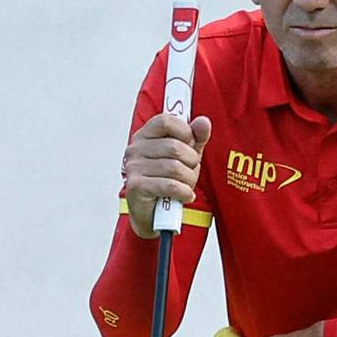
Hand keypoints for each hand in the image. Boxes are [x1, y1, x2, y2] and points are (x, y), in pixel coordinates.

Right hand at [120, 112, 212, 235]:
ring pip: (175, 167)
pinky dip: (184, 192)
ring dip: (189, 180)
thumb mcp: (185, 157)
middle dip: (191, 162)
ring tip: (187, 186)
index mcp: (144, 136)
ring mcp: (134, 168)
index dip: (184, 130)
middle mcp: (135, 149)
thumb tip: (203, 122)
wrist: (153, 215)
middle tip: (190, 171)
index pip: (165, 121)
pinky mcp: (136, 187)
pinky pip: (170, 185)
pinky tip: (185, 196)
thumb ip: (195, 138)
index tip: (190, 143)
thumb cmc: (167, 182)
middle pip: (174, 147)